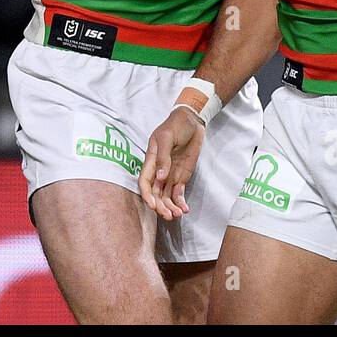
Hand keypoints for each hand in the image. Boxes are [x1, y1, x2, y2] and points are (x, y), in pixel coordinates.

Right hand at [139, 104, 204, 220]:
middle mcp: (159, 170)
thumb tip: (160, 177)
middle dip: (160, 206)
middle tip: (168, 215)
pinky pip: (179, 192)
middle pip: (155, 193)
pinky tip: (184, 209)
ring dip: (170, 207)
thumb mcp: (167, 138)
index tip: (153, 205)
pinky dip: (180, 202)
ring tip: (177, 215)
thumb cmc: (175, 126)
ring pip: (166, 196)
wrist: (192, 121)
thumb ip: (163, 157)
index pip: (144, 181)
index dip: (146, 194)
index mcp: (151, 160)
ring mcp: (170, 174)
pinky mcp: (182, 176)